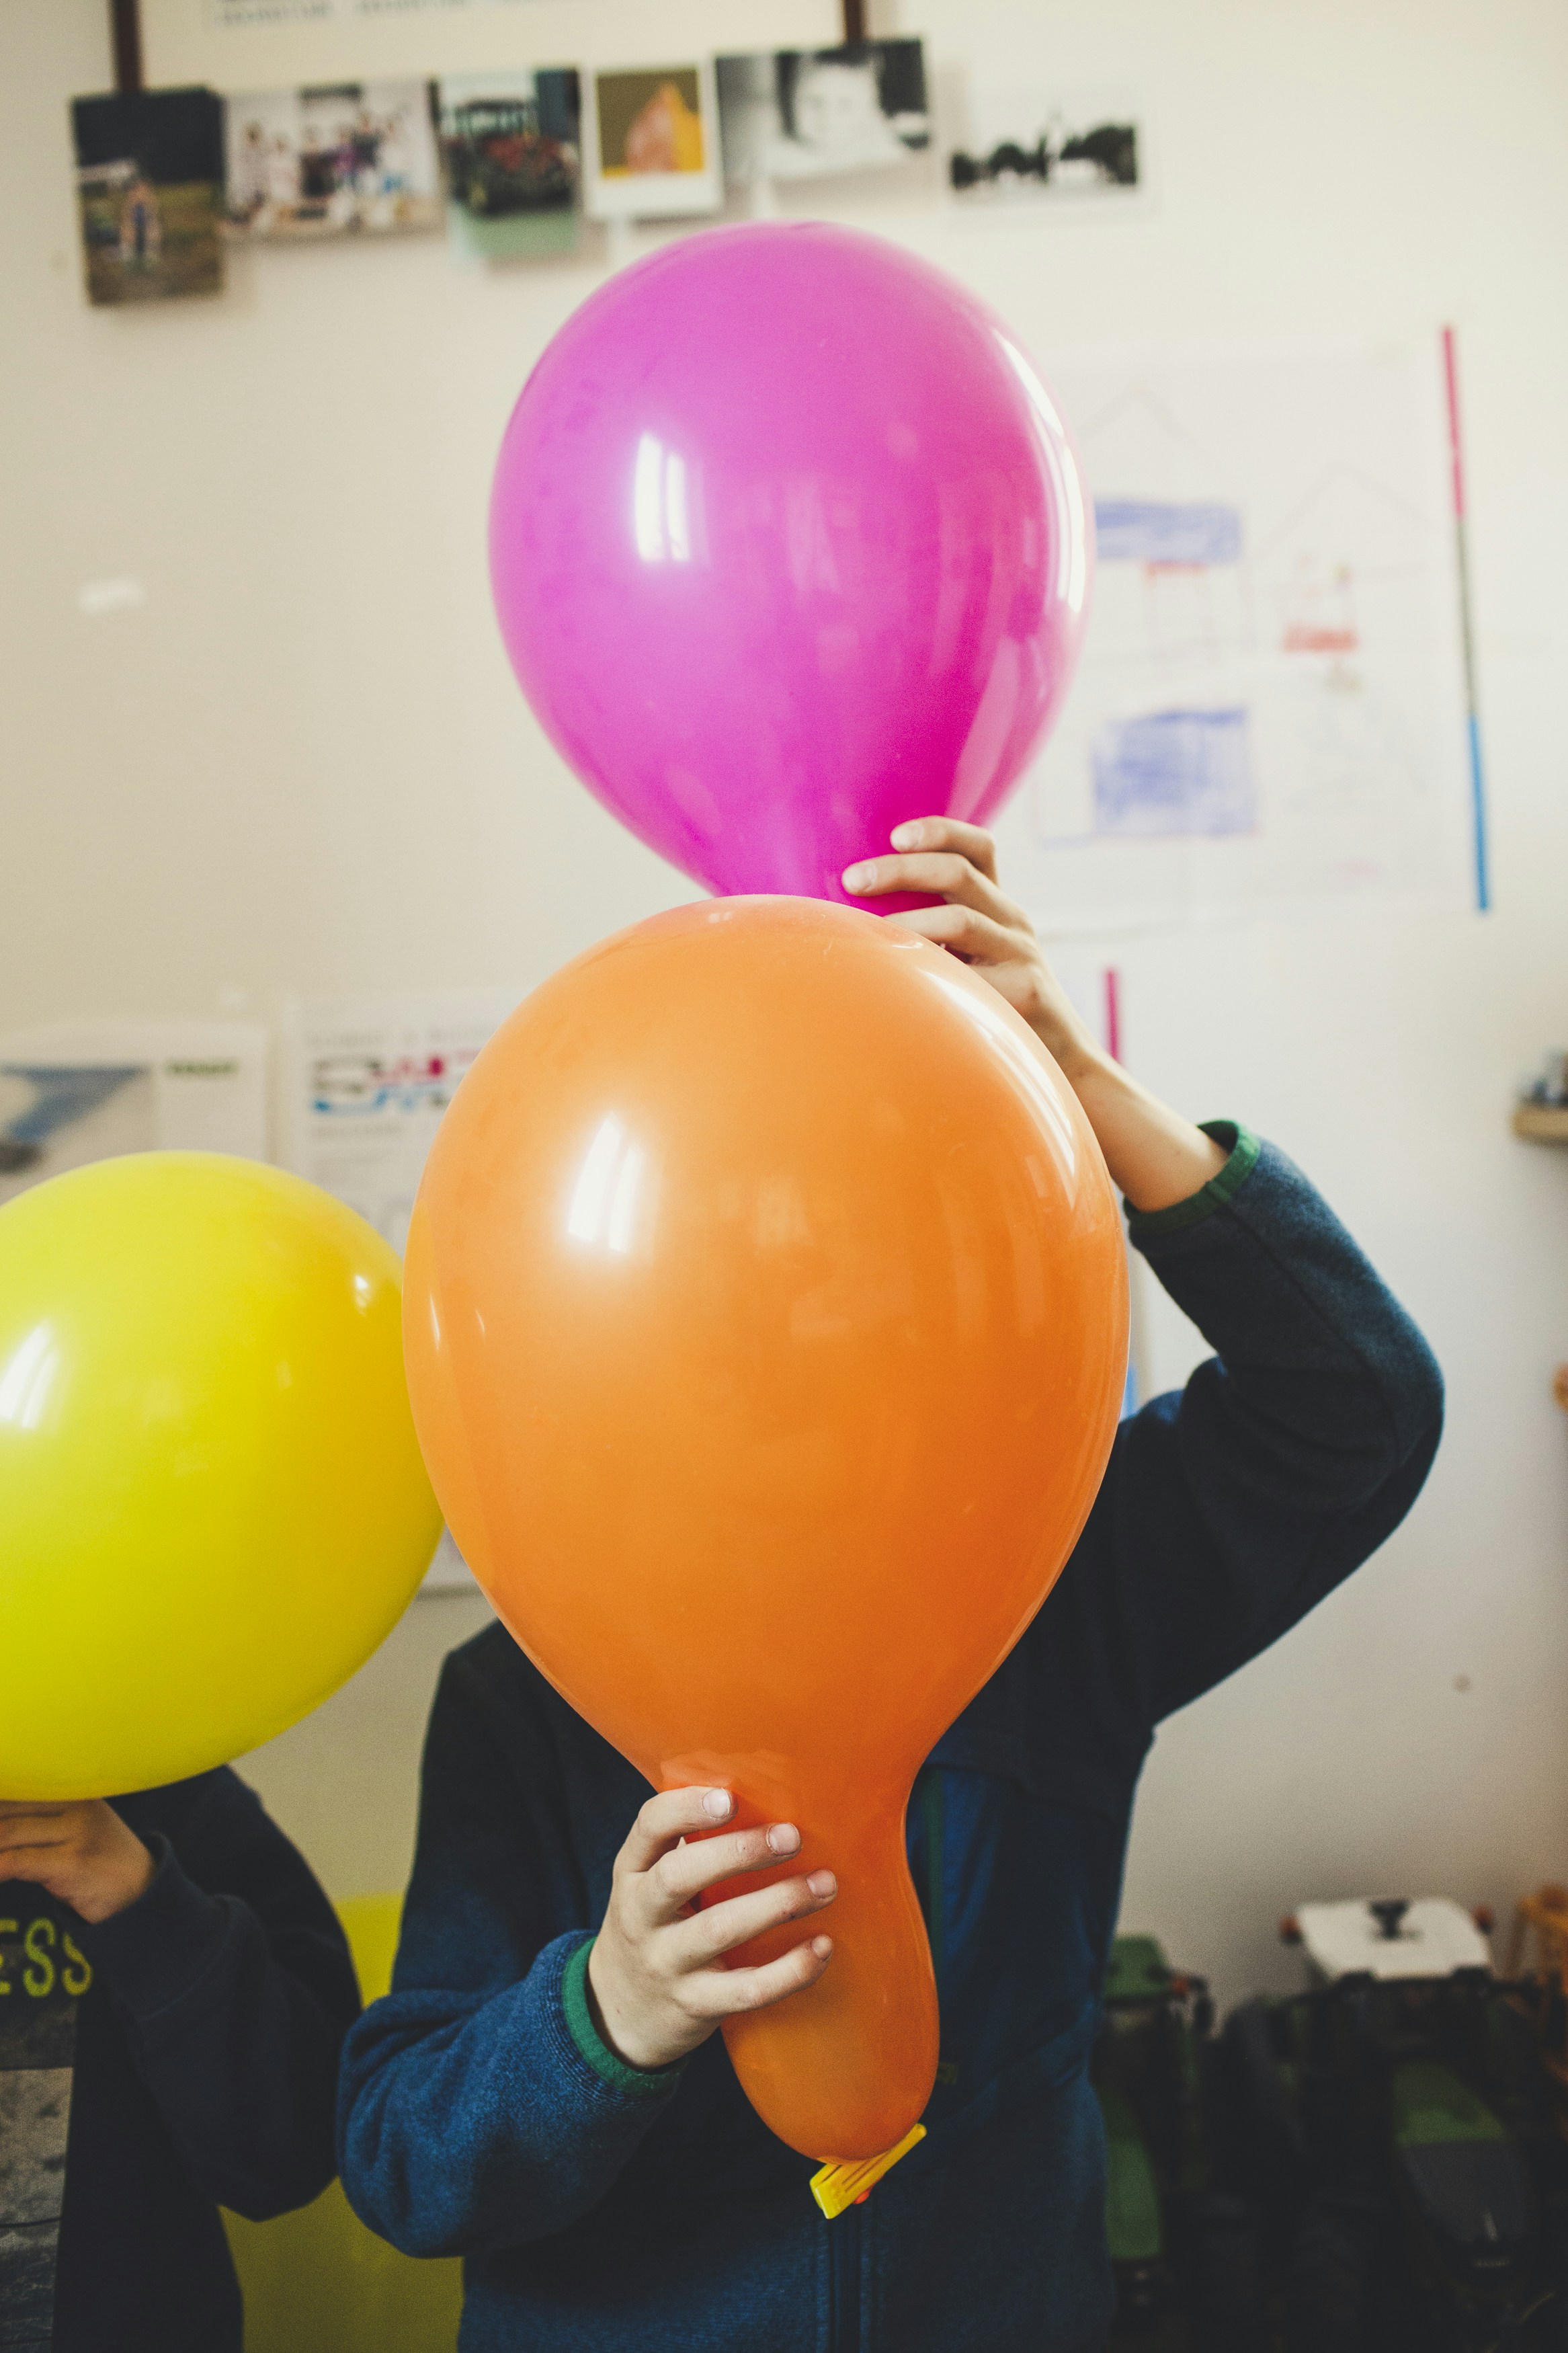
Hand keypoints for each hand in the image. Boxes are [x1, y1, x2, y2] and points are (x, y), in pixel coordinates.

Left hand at [0, 1800, 156, 1924]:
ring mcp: (77, 1832)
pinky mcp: (74, 1862)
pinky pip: (19, 1861)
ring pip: (8, 1833)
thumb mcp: (73, 1830)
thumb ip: (37, 1822)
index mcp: (72, 1792)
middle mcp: (75, 1805)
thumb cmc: (99, 1860)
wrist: (141, 1889)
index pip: (15, 1790)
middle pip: (7, 1810)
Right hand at [586, 1788, 834, 2072]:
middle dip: (739, 1852)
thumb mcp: (648, 1883)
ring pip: (720, 1930)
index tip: (731, 1797)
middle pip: (679, 1875)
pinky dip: (790, 1970)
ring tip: (824, 1885)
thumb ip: (688, 1846)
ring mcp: (666, 1964)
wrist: (618, 2015)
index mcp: (633, 1872)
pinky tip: (822, 1947)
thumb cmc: (653, 1927)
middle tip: (792, 1836)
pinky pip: (747, 1989)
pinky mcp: (696, 2005)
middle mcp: (641, 1915)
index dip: (687, 1808)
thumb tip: (766, 1795)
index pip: (649, 1827)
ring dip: (778, 1904)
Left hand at [842, 818, 1099, 1080]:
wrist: (1064, 1060)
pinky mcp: (1024, 992)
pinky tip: (899, 986)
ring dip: (908, 921)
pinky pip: (969, 977)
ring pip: (960, 920)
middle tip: (853, 880)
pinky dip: (929, 975)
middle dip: (900, 869)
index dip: (940, 831)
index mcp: (999, 908)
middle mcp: (1013, 921)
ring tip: (872, 936)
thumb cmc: (998, 1009)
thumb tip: (856, 922)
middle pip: (958, 871)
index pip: (979, 848)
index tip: (896, 835)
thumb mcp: (976, 961)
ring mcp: (1021, 954)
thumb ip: (936, 937)